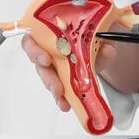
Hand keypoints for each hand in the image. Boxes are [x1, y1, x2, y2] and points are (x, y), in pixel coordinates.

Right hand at [22, 20, 138, 109]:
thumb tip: (107, 50)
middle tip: (57, 87)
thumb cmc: (90, 34)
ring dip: (54, 90)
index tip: (46, 59)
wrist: (100, 44)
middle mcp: (46, 50)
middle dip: (47, 77)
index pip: (31, 40)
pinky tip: (67, 105)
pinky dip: (62, 98)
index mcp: (48, 33)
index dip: (34, 50)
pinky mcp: (60, 79)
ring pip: (47, 78)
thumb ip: (102, 40)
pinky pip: (57, 89)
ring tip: (63, 101)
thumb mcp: (98, 35)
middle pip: (38, 64)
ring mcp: (53, 66)